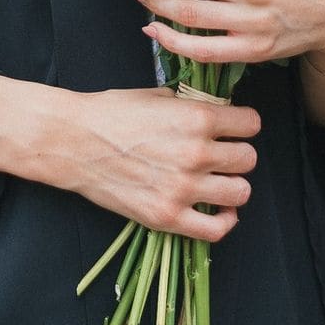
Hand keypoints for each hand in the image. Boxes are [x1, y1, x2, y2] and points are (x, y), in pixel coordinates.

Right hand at [53, 85, 261, 240]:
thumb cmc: (110, 113)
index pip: (251, 124)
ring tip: (217, 181)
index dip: (243, 124)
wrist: (73, 142)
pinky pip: (216, 229)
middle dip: (237, 154)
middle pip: (248, 159)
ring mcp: (183, 188)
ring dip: (232, 185)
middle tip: (221, 154)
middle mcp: (196, 154)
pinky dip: (224, 221)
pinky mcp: (167, 216)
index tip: (233, 128)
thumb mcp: (156, 95)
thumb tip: (213, 112)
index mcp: (196, 118)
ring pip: (241, 192)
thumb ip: (190, 106)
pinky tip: (217, 209)